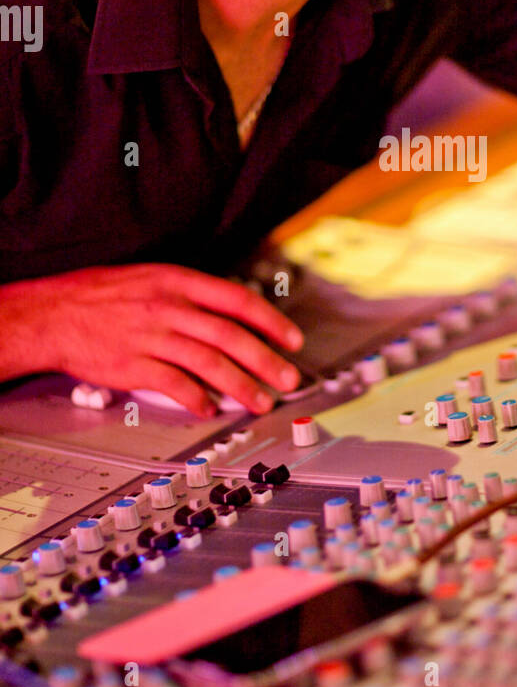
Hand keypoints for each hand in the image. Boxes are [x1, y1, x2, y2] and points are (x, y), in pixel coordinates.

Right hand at [37, 263, 303, 417]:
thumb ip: (190, 294)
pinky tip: (211, 408)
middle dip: (266, 361)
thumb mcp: (152, 278)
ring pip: (210, 363)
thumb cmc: (102, 295)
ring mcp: (152, 338)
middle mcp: (169, 307)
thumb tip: (231, 313)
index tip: (292, 340)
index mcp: (178, 282)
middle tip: (288, 379)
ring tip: (260, 401)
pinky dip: (198, 398)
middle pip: (231, 336)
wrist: (54, 314)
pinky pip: (176, 385)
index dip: (271, 321)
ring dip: (241, 386)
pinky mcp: (135, 366)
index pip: (237, 301)